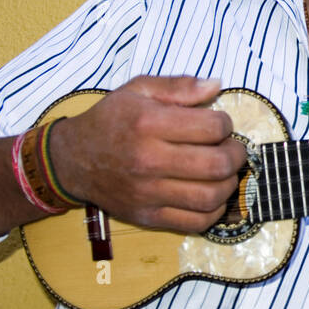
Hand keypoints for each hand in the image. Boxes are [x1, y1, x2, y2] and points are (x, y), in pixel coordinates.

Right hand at [47, 75, 246, 233]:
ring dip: (229, 184)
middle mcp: (149, 160)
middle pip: (217, 165)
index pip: (212, 128)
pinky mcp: (148, 216)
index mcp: (149, 123)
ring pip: (210, 198)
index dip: (226, 125)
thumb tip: (217, 85)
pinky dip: (214, 211)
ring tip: (224, 172)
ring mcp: (148, 193)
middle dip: (236, 155)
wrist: (73, 160)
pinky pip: (195, 222)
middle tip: (232, 149)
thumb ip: (179, 86)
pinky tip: (212, 195)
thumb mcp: (138, 90)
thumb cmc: (110, 120)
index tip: (220, 125)